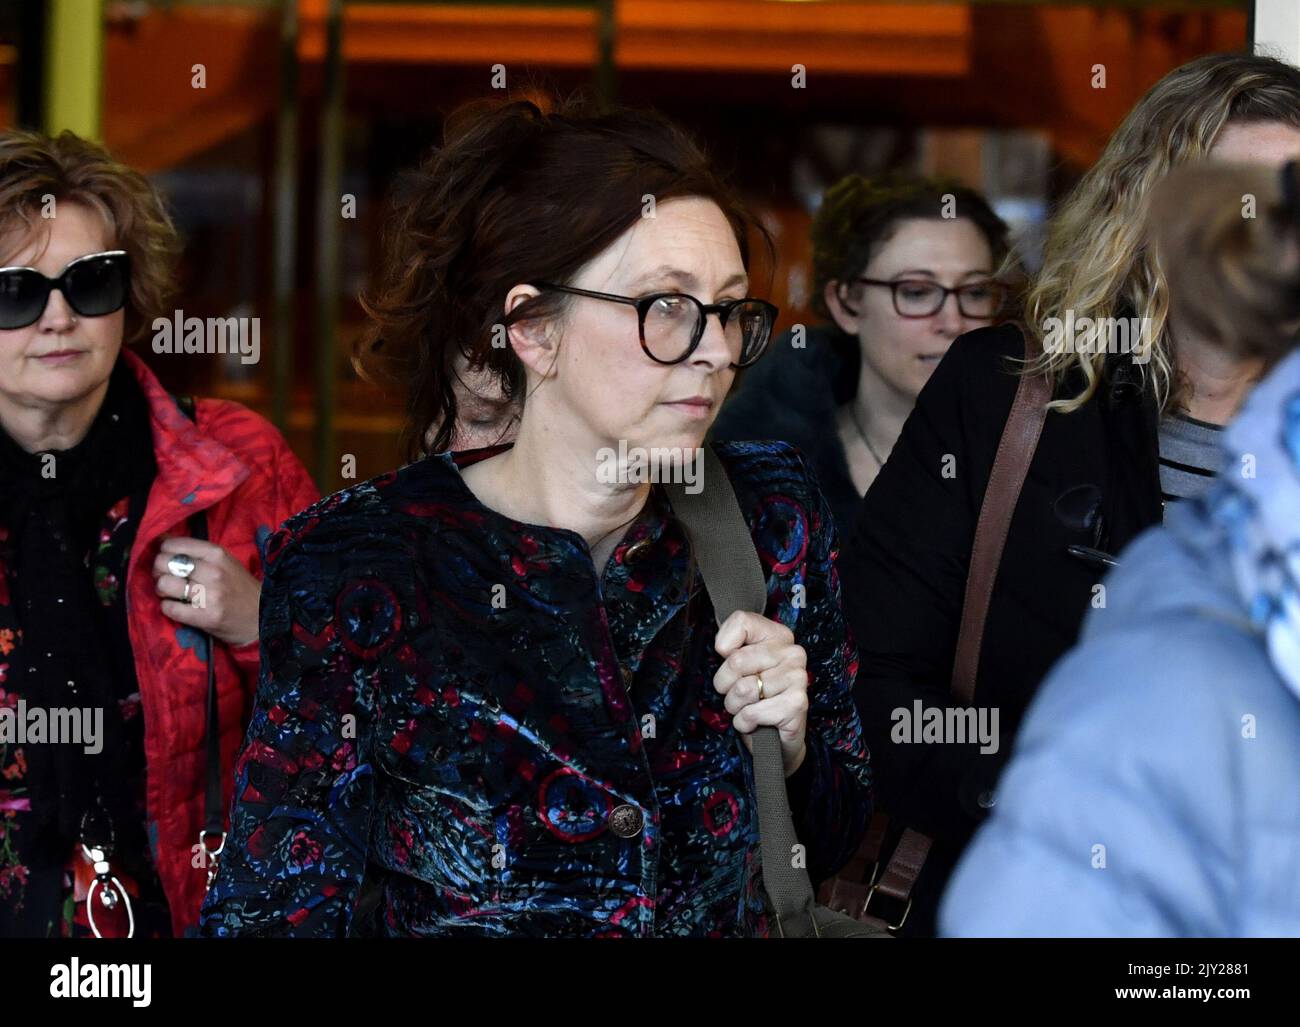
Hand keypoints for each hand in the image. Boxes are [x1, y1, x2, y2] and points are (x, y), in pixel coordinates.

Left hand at [153, 536, 260, 646]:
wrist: (262, 617)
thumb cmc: (239, 587)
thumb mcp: (224, 562)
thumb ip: (196, 552)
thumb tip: (160, 540)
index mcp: (217, 554)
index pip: (172, 545)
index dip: (164, 554)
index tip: (169, 562)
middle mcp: (213, 572)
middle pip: (163, 563)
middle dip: (159, 572)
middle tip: (168, 579)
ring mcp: (210, 595)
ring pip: (163, 584)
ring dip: (162, 591)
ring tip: (173, 594)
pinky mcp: (205, 617)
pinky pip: (169, 608)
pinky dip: (169, 608)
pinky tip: (179, 607)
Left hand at [712, 611, 808, 776]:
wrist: (776, 739)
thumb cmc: (755, 697)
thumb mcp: (739, 666)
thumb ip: (730, 646)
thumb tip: (723, 648)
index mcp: (778, 635)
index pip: (742, 621)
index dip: (724, 646)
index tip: (730, 661)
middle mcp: (793, 652)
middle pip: (736, 661)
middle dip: (726, 685)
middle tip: (737, 694)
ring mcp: (797, 677)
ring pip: (743, 689)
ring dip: (735, 707)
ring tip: (747, 708)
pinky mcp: (797, 703)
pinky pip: (751, 712)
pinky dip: (744, 722)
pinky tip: (755, 722)